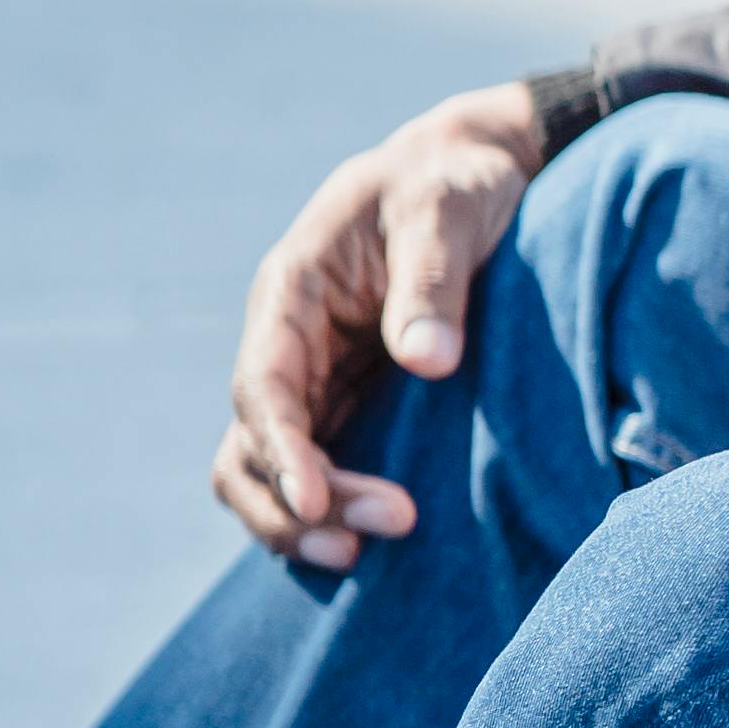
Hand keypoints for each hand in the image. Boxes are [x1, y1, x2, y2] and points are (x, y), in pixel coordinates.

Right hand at [212, 80, 544, 568]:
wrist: (476, 172)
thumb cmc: (453, 182)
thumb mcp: (446, 208)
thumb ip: (432, 280)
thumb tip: (427, 361)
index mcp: (291, 291)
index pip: (262, 386)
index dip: (281, 451)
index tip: (315, 501)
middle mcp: (287, 343)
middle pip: (251, 447)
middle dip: (300, 500)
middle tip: (390, 525)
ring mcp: (314, 379)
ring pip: (270, 471)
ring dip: (307, 519)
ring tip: (368, 555)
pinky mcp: (350, 403)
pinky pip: (318, 470)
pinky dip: (332, 510)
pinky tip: (377, 539)